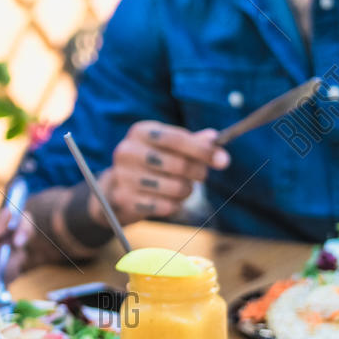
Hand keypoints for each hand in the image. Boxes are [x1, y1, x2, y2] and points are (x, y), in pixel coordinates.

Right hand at [101, 121, 227, 221]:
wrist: (115, 188)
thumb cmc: (151, 163)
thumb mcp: (170, 147)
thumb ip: (194, 143)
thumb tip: (215, 140)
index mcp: (141, 132)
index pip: (177, 138)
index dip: (203, 150)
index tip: (223, 161)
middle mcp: (127, 151)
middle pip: (179, 164)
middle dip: (198, 173)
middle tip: (200, 176)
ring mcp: (123, 176)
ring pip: (175, 187)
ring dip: (186, 191)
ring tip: (181, 188)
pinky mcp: (124, 199)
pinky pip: (164, 206)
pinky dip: (174, 206)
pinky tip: (168, 201)